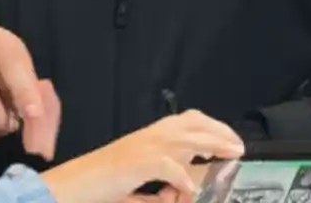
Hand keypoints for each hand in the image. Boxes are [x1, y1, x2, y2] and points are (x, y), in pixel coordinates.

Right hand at [40, 110, 244, 202]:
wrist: (72, 185)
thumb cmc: (99, 184)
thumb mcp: (137, 182)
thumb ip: (160, 186)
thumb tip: (182, 190)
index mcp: (148, 137)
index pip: (187, 120)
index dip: (211, 126)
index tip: (229, 139)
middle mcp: (148, 137)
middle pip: (192, 125)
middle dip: (219, 133)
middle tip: (238, 147)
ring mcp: (142, 148)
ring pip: (185, 139)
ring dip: (211, 146)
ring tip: (229, 156)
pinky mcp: (137, 164)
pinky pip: (169, 167)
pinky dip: (183, 176)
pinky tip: (190, 188)